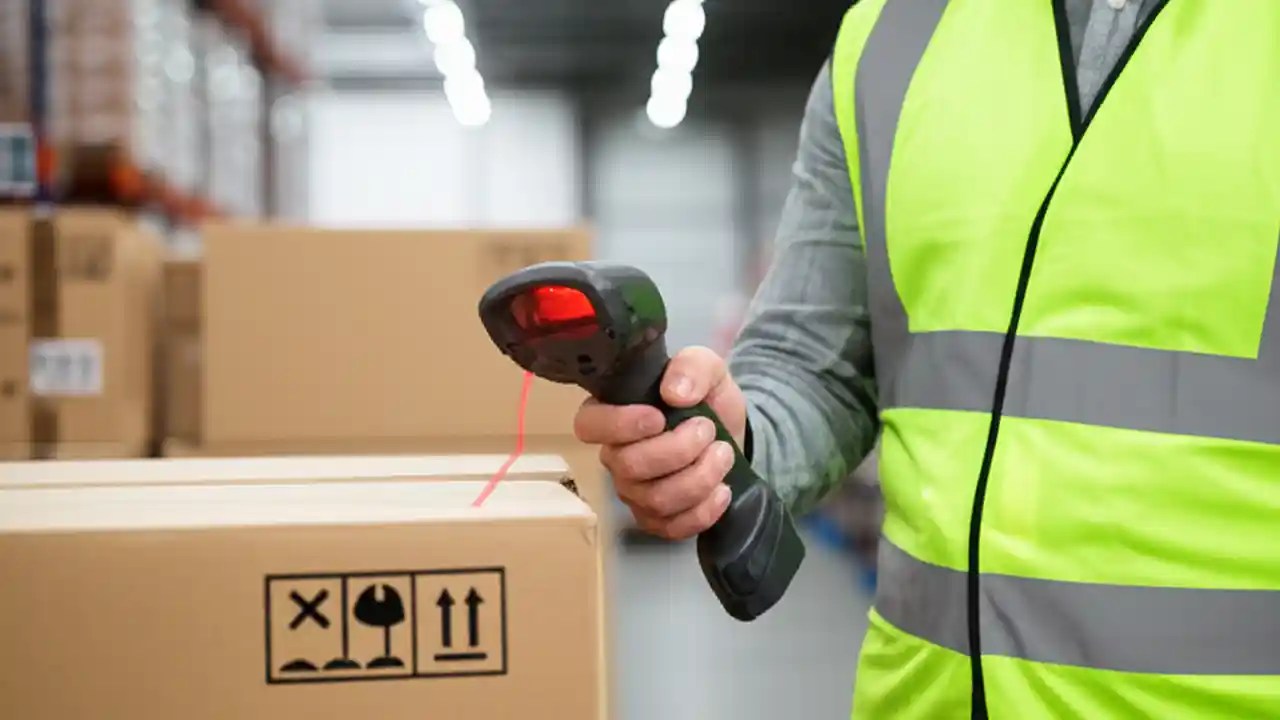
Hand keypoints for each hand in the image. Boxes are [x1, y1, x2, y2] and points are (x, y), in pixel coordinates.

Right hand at [573, 346, 747, 540]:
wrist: (732, 433)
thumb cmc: (705, 398)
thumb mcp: (707, 368)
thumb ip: (691, 367)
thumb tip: (674, 393)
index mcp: (614, 414)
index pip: (589, 425)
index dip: (619, 425)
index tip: (659, 417)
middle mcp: (616, 457)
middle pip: (629, 466)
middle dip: (678, 450)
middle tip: (708, 430)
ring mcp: (634, 493)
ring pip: (656, 499)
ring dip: (700, 476)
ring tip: (723, 454)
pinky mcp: (657, 521)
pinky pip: (672, 528)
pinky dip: (704, 510)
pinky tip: (723, 489)